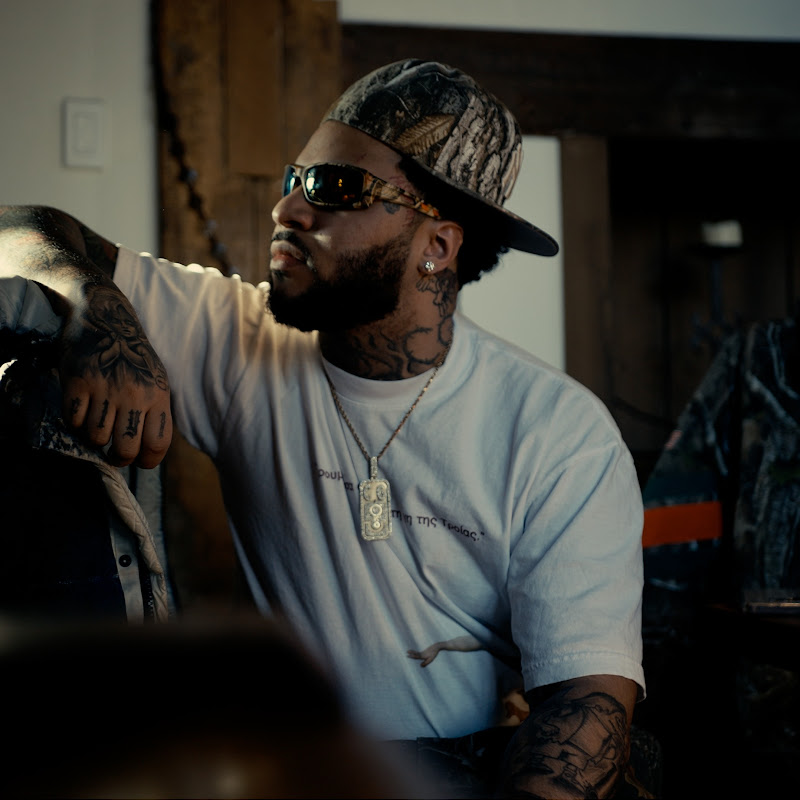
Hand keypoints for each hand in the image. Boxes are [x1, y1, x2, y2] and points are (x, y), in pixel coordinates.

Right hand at [59, 284, 171, 467]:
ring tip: (95, 425)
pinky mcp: (80, 381)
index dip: (147, 461)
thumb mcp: (156, 381)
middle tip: (111, 453)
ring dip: (92, 438)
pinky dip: (74, 422)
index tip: (138, 462)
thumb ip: (156, 412)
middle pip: (125, 449)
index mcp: (159, 396)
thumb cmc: (133, 357)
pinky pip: (74, 420)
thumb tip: (151, 451)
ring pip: (96, 437)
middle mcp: (135, 394)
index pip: (158, 444)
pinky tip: (81, 410)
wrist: (106, 319)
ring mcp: (106, 388)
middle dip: (117, 458)